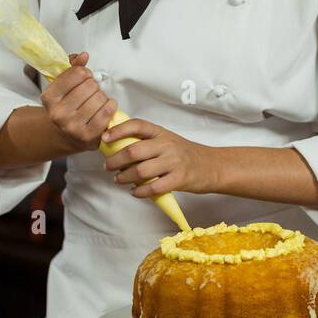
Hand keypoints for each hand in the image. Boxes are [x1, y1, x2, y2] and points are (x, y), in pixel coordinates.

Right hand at [40, 51, 116, 152]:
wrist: (65, 134)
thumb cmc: (66, 106)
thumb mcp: (63, 84)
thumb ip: (72, 67)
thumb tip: (83, 56)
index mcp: (49, 97)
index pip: (77, 73)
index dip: (85, 72)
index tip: (84, 77)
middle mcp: (58, 113)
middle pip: (90, 85)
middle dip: (94, 85)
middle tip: (90, 91)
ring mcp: (72, 126)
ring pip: (100, 98)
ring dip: (102, 96)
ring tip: (95, 100)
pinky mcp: (87, 136)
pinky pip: (107, 112)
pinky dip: (110, 106)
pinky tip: (104, 107)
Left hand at [103, 119, 219, 197]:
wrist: (212, 165)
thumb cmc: (184, 154)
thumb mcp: (167, 141)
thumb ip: (147, 142)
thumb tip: (117, 148)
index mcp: (162, 133)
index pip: (137, 125)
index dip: (118, 130)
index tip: (105, 138)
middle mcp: (167, 145)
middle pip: (134, 151)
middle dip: (115, 160)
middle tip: (108, 166)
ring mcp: (174, 162)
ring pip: (141, 171)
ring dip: (124, 177)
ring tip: (119, 179)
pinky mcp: (179, 179)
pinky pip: (153, 188)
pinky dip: (139, 192)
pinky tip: (135, 192)